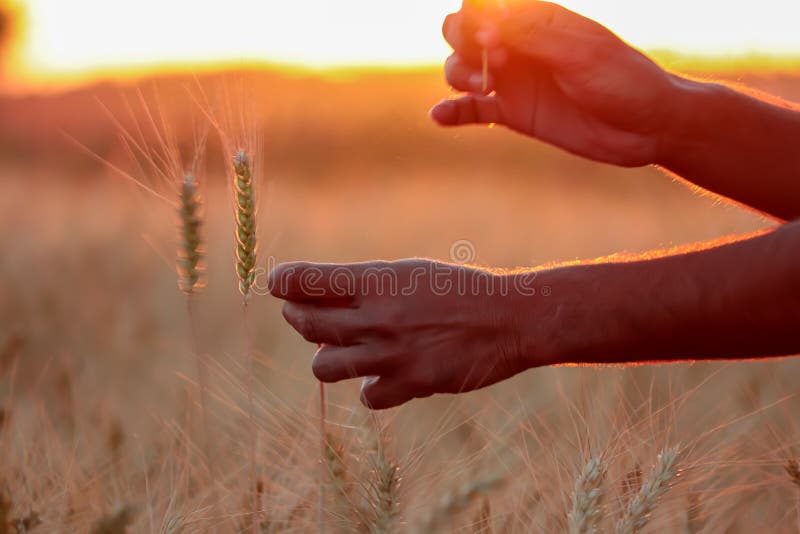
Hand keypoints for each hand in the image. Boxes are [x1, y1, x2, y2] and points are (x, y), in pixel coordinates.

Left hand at [269, 259, 543, 408]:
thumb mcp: (410, 273)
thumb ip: (366, 287)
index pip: (307, 280)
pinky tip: (381, 375)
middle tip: (298, 312)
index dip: (284, 281)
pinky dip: (369, 388)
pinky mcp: (411, 384)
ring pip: (324, 366)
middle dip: (296, 316)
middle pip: (308, 323)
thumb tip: (318, 299)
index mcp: (378, 280)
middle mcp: (378, 317)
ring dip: (325, 357)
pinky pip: (367, 396)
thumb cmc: (459, 289)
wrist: (511, 318)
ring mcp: (392, 354)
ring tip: (338, 347)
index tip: (276, 283)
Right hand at [431, 1, 681, 166]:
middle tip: (493, 59)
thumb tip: (488, 18)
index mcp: (537, 20)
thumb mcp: (581, 53)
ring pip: (461, 70)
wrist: (646, 126)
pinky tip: (439, 117)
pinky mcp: (513, 114)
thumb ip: (534, 36)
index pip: (485, 5)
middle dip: (463, 40)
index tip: (493, 37)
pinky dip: (452, 113)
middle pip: (462, 33)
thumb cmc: (624, 79)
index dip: (476, 17)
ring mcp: (513, 81)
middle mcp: (519, 46)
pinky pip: (472, 111)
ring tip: (484, 87)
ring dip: (460, 75)